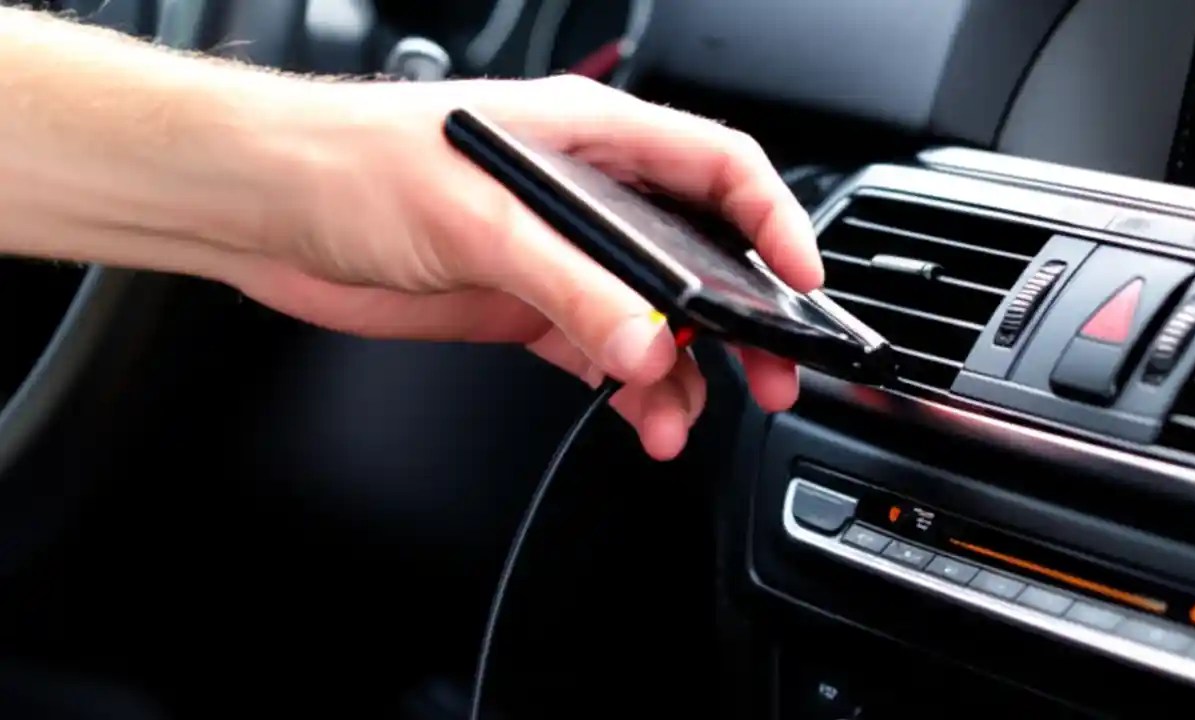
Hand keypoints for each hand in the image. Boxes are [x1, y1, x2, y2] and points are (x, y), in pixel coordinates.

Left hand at [223, 75, 823, 459]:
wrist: (265, 209)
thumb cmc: (353, 164)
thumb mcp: (479, 220)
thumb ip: (573, 288)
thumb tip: (649, 344)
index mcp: (590, 139)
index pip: (717, 168)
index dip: (774, 219)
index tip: (802, 280)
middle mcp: (583, 197)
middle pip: (699, 253)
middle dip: (743, 315)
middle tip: (771, 370)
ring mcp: (556, 257)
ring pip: (653, 317)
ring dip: (681, 371)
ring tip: (686, 417)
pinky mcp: (523, 308)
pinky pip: (602, 353)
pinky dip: (629, 390)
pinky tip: (642, 416)